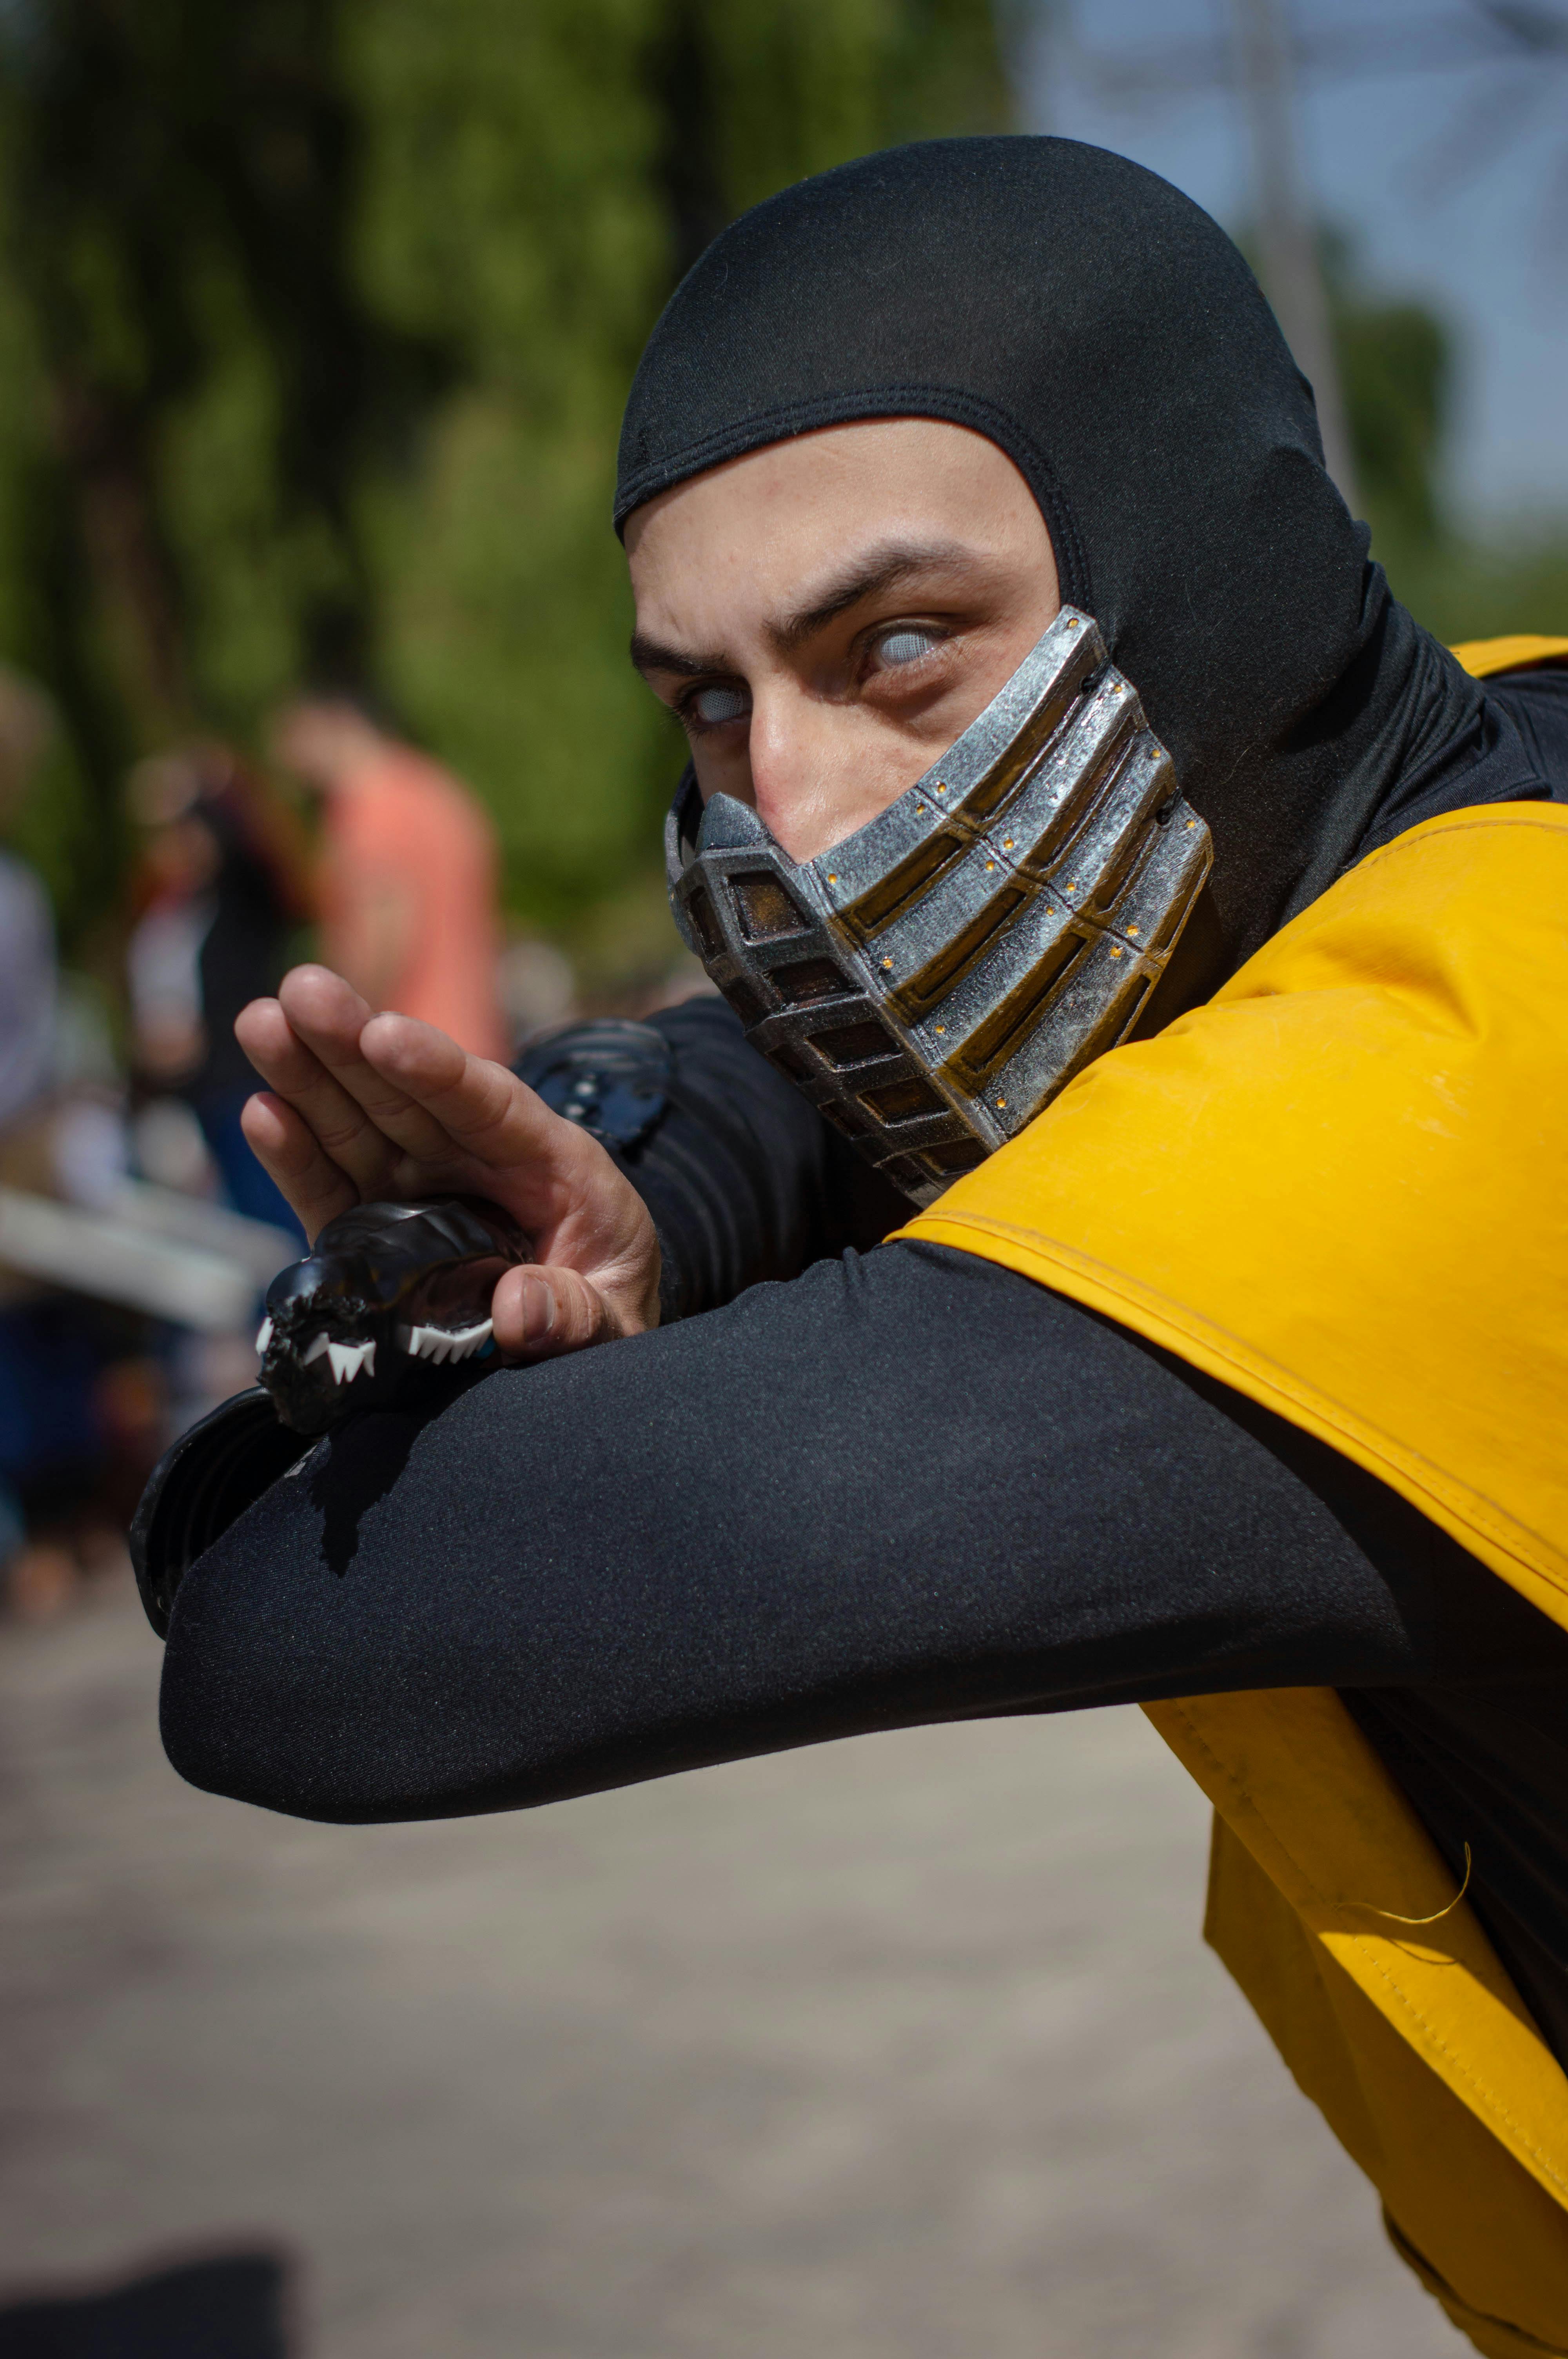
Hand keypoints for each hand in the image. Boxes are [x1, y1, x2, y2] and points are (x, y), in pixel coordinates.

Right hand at [235, 966, 660, 1361]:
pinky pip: (332, 1189)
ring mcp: (418, 1191)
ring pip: (358, 1126)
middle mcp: (474, 1163)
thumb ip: (579, 1314)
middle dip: (352, 1043)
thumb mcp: (618, 1320)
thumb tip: (519, 1311)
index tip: (385, 1034)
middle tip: (301, 990)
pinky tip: (262, 1113)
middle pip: (409, 1095)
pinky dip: (296, 1157)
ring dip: (307, 1077)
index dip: (437, 1070)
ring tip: (260, 1022)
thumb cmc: (605, 1310)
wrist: (583, 1341)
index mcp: (549, 1163)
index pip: (491, 1105)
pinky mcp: (373, 1231)